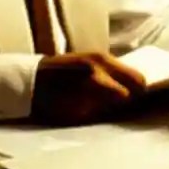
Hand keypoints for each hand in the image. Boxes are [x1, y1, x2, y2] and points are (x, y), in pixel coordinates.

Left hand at [30, 52, 146, 125]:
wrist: (31, 79)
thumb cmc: (51, 102)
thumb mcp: (76, 114)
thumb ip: (103, 109)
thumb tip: (123, 108)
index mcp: (95, 80)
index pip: (127, 94)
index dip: (131, 107)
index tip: (134, 114)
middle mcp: (101, 63)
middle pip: (137, 77)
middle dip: (138, 92)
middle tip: (135, 105)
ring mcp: (99, 56)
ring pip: (130, 70)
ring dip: (130, 83)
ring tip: (126, 96)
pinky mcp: (96, 54)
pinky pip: (118, 66)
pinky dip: (121, 76)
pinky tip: (115, 86)